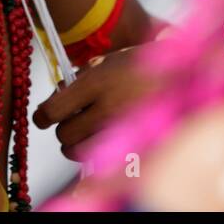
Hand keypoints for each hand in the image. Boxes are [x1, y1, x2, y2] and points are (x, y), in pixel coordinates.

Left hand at [33, 46, 157, 160]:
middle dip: (64, 129)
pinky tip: (104, 141)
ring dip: (77, 145)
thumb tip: (54, 100)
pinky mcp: (134, 146)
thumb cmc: (138, 66)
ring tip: (87, 133)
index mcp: (96, 83)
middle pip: (64, 135)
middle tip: (72, 121)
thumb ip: (76, 81)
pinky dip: (98, 154)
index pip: (52, 111)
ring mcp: (122, 131)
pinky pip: (101, 160)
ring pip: (79, 153)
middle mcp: (107, 109)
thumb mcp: (104, 62)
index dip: (42, 115)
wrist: (182, 75)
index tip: (43, 116)